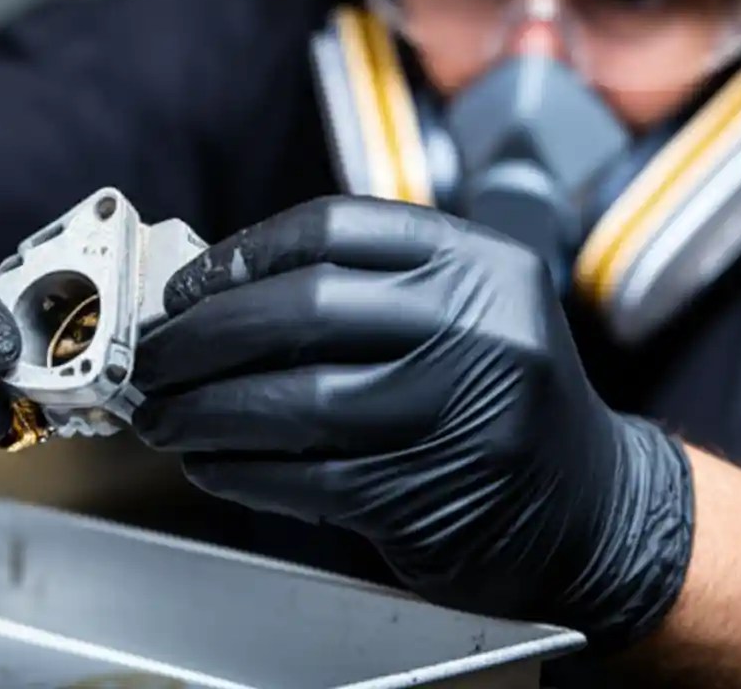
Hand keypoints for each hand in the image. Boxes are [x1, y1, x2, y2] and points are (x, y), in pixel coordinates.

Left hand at [134, 196, 692, 649]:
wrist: (589, 512)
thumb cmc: (491, 401)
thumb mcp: (460, 314)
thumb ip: (359, 293)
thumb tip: (211, 300)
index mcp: (475, 264)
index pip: (332, 228)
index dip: (239, 256)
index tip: (185, 287)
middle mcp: (475, 327)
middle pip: (300, 309)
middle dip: (200, 335)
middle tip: (151, 356)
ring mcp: (454, 413)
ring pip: (289, 401)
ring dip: (202, 411)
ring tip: (163, 415)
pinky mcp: (425, 494)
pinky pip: (301, 476)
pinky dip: (236, 469)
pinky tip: (209, 462)